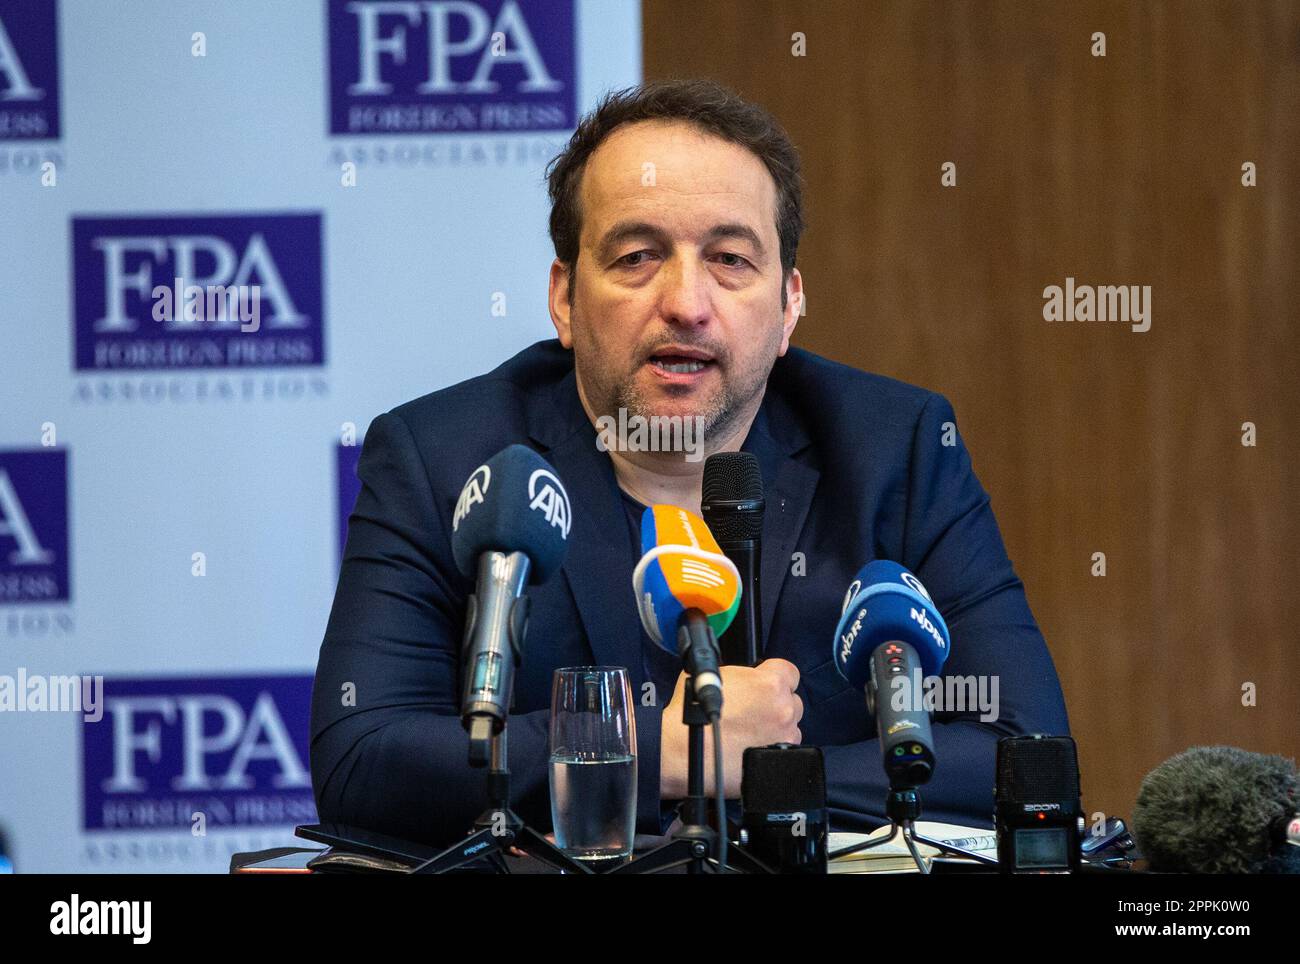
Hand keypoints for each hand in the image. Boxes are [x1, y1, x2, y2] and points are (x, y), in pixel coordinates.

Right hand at [658, 658, 802, 798]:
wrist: (684, 751)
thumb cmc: (693, 714)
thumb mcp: (713, 674)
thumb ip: (738, 672)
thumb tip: (742, 673)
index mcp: (769, 683)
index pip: (789, 671)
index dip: (775, 675)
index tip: (766, 682)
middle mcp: (783, 708)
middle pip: (792, 700)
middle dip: (776, 702)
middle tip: (754, 709)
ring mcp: (784, 736)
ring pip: (790, 726)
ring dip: (776, 726)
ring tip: (750, 731)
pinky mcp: (779, 759)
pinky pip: (784, 749)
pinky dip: (771, 746)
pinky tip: (751, 746)